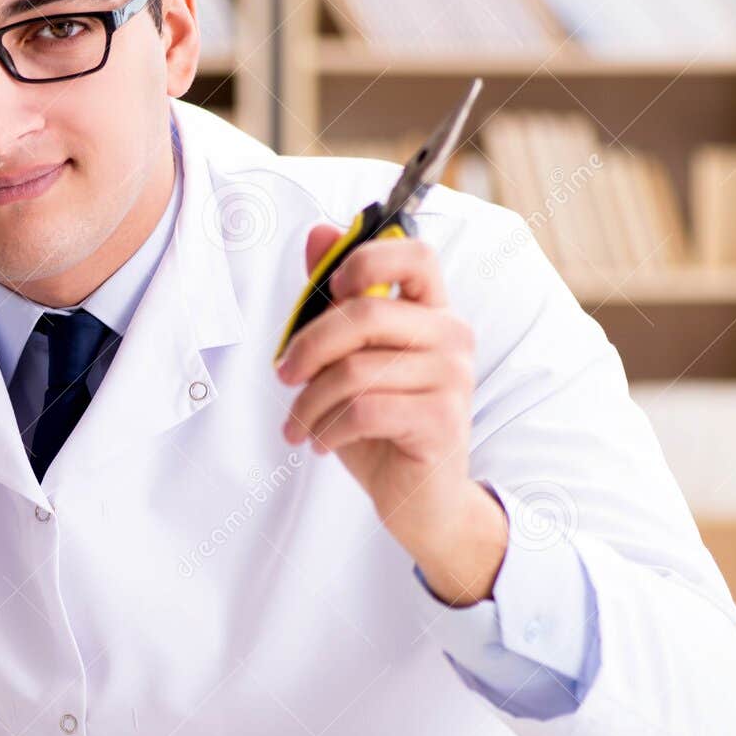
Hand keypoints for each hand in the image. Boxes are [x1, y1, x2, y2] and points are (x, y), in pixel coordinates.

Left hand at [276, 224, 507, 602]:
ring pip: (356, 369)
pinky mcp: (442, 422)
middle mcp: (451, 337)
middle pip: (366, 312)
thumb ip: (334, 302)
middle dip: (308, 344)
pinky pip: (364, 410)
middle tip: (282, 375)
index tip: (331, 287)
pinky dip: (327, 428)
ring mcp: (453, 379)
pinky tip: (320, 443)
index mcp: (431, 313)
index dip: (369, 258)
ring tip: (298, 425)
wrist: (421, 502)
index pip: (416, 255)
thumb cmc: (381, 426)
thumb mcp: (349, 361)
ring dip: (310, 402)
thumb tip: (318, 233)